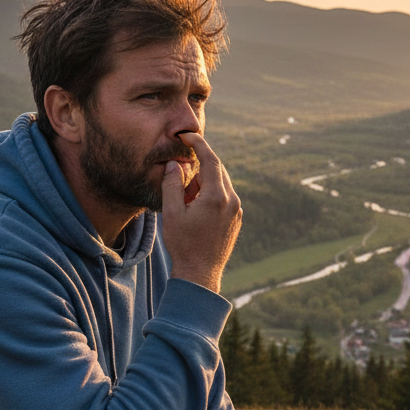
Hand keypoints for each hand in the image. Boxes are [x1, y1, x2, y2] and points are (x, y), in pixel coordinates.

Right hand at [161, 132, 241, 293]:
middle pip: (217, 170)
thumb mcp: (171, 213)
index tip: (187, 135)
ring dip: (204, 182)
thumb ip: (172, 184)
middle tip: (180, 175)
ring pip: (221, 183)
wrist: (200, 274)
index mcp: (216, 196)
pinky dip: (210, 193)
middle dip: (199, 166)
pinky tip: (196, 208)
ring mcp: (237, 210)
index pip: (210, 159)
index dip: (199, 144)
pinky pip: (225, 196)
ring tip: (186, 199)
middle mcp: (232, 200)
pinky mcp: (237, 218)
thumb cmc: (183, 244)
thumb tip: (174, 164)